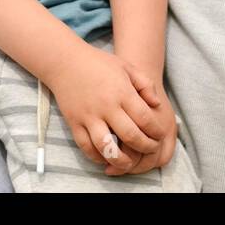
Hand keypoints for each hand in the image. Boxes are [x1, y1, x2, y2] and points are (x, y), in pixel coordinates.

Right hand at [48, 45, 167, 173]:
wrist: (65, 62)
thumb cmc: (99, 63)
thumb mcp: (127, 67)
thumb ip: (145, 84)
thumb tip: (157, 104)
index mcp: (122, 92)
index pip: (144, 118)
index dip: (155, 131)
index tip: (159, 136)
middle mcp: (106, 106)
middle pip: (130, 136)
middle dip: (145, 147)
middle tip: (151, 150)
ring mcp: (89, 117)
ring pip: (107, 147)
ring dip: (121, 160)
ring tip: (130, 163)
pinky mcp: (74, 123)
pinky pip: (86, 147)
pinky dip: (97, 157)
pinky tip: (106, 158)